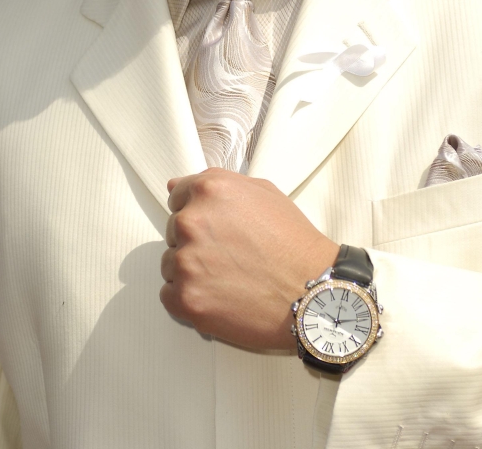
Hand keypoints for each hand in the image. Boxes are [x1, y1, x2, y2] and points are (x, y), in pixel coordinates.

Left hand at [160, 168, 338, 349]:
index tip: (216, 228)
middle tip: (230, 256)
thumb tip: (175, 186)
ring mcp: (186, 261)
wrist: (312, 293)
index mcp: (210, 190)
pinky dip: (189, 298)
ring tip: (228, 278)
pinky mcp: (186, 298)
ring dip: (191, 271)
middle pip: (173, 231)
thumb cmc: (293, 243)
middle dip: (196, 242)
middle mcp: (192, 221)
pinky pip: (169, 294)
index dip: (197, 212)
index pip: (177, 197)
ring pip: (170, 263)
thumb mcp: (264, 193)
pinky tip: (219, 297)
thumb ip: (217, 183)